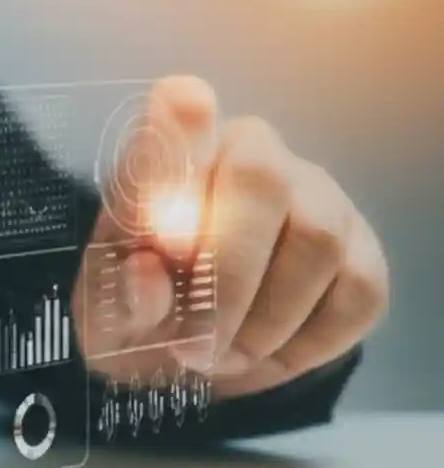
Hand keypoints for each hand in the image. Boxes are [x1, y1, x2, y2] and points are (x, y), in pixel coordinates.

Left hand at [73, 76, 388, 399]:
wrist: (194, 351)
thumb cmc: (141, 314)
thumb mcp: (105, 322)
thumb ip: (118, 301)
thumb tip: (148, 275)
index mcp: (170, 156)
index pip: (180, 108)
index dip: (181, 136)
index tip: (169, 186)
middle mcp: (249, 155)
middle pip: (261, 178)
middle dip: (228, 277)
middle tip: (193, 344)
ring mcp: (317, 196)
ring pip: (317, 239)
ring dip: (265, 322)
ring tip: (220, 359)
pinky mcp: (361, 251)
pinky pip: (357, 292)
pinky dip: (306, 345)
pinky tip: (263, 357)